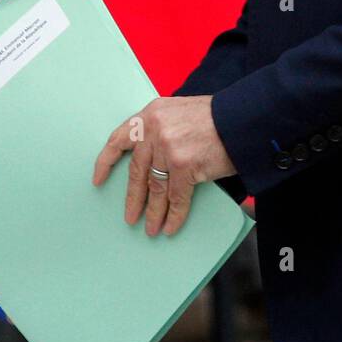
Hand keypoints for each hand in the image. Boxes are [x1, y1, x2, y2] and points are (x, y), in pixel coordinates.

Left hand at [92, 94, 236, 237]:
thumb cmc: (217, 116)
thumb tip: (151, 157)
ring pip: (155, 188)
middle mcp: (154, 130)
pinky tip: (171, 227)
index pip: (119, 138)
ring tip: (150, 228)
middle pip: (137, 171)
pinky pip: (176, 198)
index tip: (97, 179)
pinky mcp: (183, 165)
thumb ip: (161, 129)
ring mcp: (167, 148)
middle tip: (130, 217)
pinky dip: (174, 215)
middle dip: (133, 198)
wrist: (243, 118)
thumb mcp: (179, 112)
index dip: (106, 161)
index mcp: (150, 113)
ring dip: (153, 212)